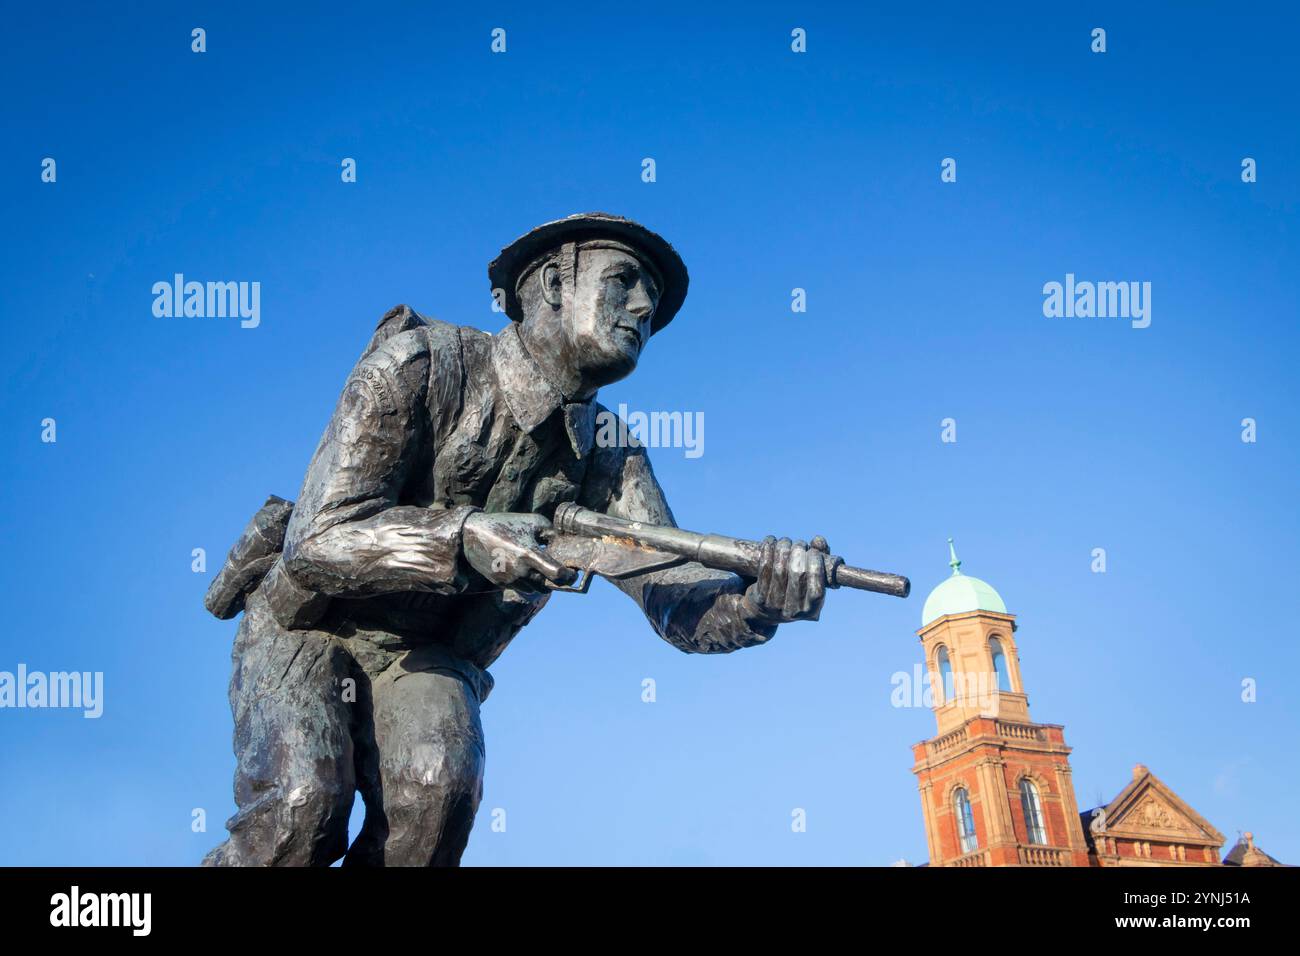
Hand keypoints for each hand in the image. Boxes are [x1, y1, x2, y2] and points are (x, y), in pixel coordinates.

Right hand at [462, 511, 576, 591]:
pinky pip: (519, 588)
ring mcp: (509, 579)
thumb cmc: (505, 524)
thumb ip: (550, 533)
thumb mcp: (532, 521)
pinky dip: (526, 583)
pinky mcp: (499, 583)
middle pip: (546, 586)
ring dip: (539, 583)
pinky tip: (525, 571)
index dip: (568, 577)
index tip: (572, 574)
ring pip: (533, 590)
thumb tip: (561, 544)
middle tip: (557, 572)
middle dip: (554, 581)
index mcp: (529, 554)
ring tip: (540, 571)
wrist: (472, 533)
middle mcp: (520, 570)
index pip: (556, 574)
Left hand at [740, 535, 830, 623]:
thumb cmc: (793, 590)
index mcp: (811, 609)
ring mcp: (774, 605)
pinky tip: (770, 541)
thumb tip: (819, 540)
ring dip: (783, 549)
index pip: (816, 589)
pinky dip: (768, 551)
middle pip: (797, 574)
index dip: (816, 566)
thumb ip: (820, 560)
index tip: (813, 551)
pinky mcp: (759, 597)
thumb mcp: (810, 581)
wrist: (764, 610)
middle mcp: (793, 611)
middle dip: (799, 552)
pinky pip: (764, 568)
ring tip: (785, 541)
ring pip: (779, 569)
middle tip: (799, 544)